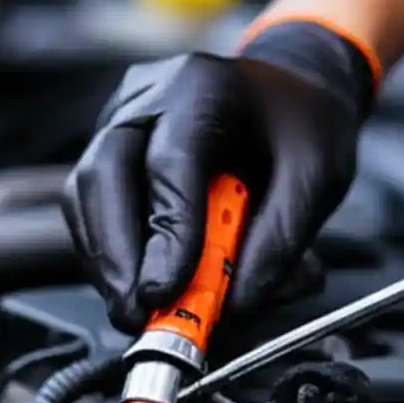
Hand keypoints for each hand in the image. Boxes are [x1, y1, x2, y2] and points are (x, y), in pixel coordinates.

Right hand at [63, 21, 377, 331]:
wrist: (288, 90)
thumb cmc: (301, 125)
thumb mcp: (318, 177)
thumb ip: (280, 241)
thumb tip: (235, 307)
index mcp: (203, 87)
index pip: (169, 163)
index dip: (166, 234)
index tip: (167, 293)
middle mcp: (146, 98)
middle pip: (103, 176)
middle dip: (116, 257)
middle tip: (138, 315)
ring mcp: (118, 122)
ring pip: (85, 196)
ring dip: (108, 263)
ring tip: (142, 311)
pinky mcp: (109, 154)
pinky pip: (91, 209)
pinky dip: (112, 256)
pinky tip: (142, 284)